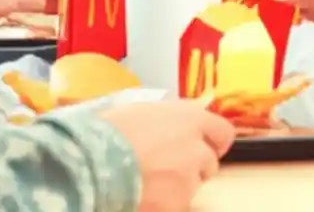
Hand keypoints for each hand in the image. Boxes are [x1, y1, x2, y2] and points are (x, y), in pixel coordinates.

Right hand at [101, 101, 235, 211]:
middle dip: (193, 166)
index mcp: (189, 118)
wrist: (90, 162)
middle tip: (166, 168)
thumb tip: (178, 126)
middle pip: (209, 163)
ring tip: (147, 182)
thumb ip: (168, 119)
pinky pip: (178, 206)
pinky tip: (143, 197)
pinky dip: (165, 204)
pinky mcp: (177, 205)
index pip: (222, 132)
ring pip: (193, 187)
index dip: (213, 141)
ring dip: (178, 187)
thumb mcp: (141, 110)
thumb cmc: (107, 131)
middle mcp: (195, 148)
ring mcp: (188, 180)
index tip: (205, 147)